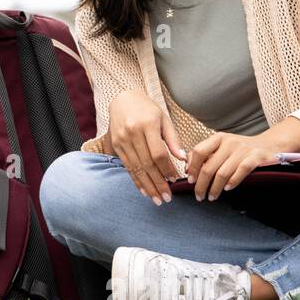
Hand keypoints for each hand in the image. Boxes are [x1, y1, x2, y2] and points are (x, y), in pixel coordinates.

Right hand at [107, 89, 186, 204]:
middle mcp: (132, 133)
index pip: (158, 152)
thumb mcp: (164, 119)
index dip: (167, 168)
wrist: (122, 100)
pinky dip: (136, 180)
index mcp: (147, 124)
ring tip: (157, 199)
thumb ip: (173, 139)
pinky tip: (144, 191)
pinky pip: (127, 167)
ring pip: (136, 168)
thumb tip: (183, 159)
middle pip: (146, 163)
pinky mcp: (116, 146)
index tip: (175, 180)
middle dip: (157, 183)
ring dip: (147, 186)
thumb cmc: (147, 109)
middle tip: (167, 198)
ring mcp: (122, 140)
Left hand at [185, 132, 282, 201]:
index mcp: (218, 138)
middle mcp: (229, 142)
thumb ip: (205, 155)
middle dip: (201, 184)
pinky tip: (227, 189)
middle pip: (209, 167)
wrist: (269, 145)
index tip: (190, 181)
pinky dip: (233, 182)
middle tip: (199, 196)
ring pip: (222, 173)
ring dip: (215, 188)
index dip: (192, 168)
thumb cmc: (241, 150)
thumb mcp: (222, 147)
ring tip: (211, 197)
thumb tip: (187, 169)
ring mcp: (243, 149)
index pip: (199, 151)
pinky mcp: (257, 157)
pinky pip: (241, 171)